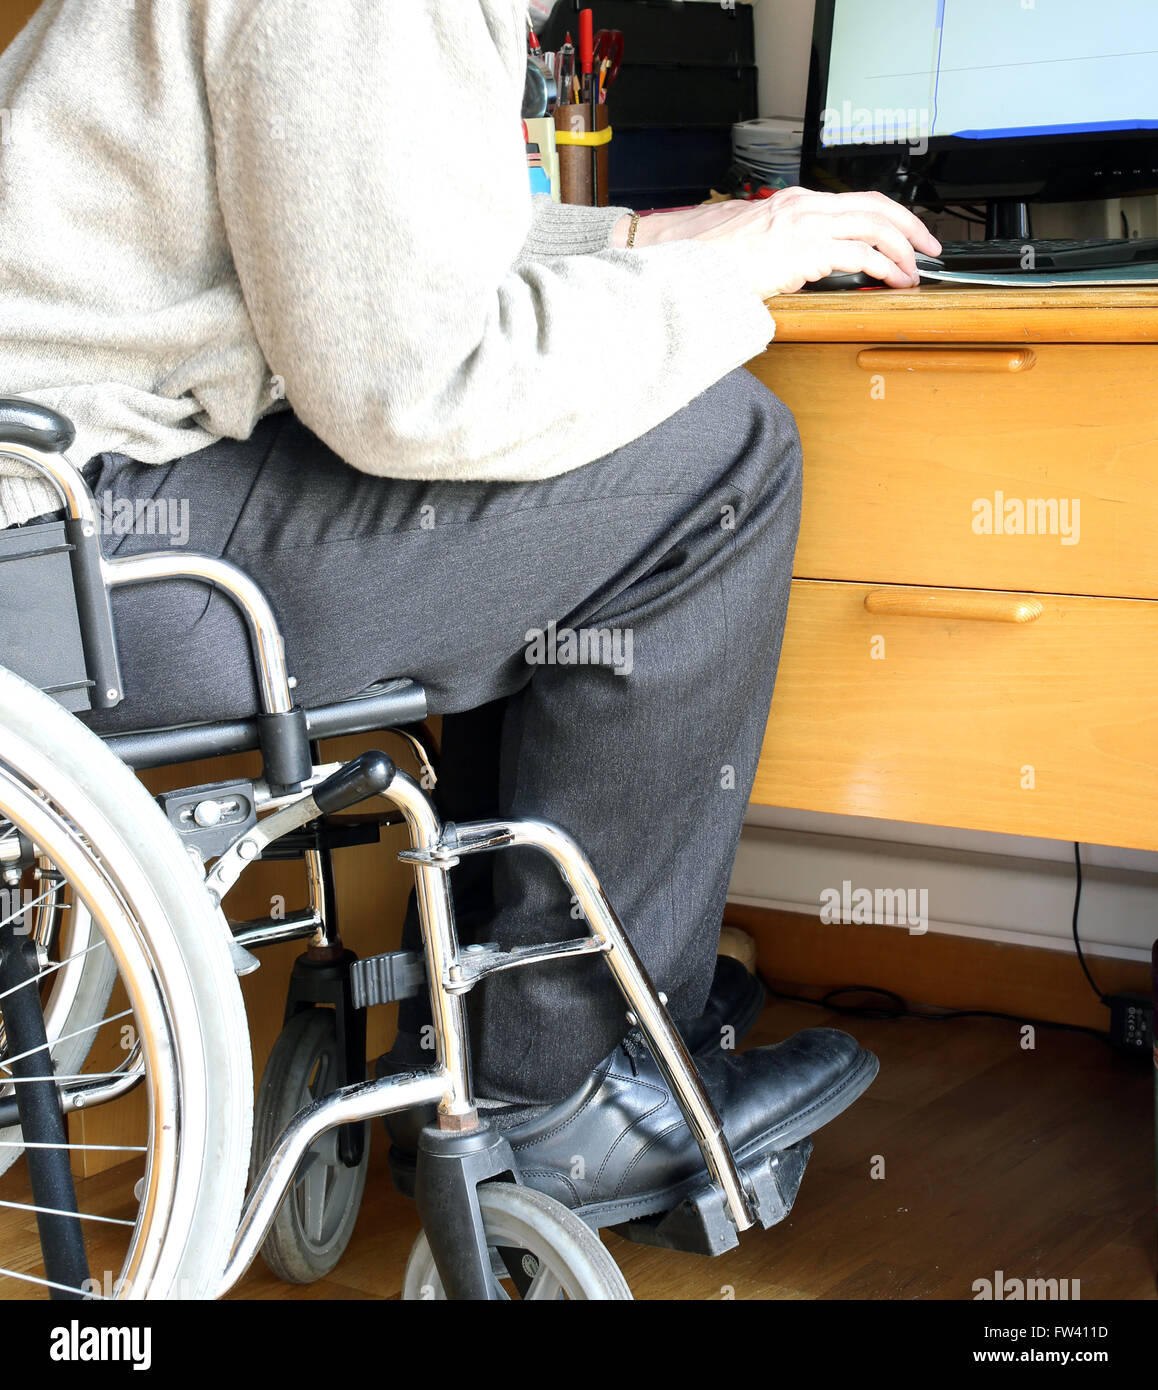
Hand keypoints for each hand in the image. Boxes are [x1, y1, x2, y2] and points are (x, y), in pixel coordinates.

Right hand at [615, 188, 941, 294]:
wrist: (685, 260)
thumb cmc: (707, 258)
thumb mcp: (753, 247)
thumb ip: (782, 252)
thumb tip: (797, 270)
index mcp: (794, 204)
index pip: (854, 202)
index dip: (887, 217)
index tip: (904, 234)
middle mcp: (806, 206)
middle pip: (876, 206)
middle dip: (911, 226)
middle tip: (930, 246)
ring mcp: (807, 225)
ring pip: (877, 225)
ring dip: (905, 248)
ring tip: (919, 269)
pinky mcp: (806, 249)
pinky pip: (862, 255)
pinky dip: (887, 267)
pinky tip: (896, 281)